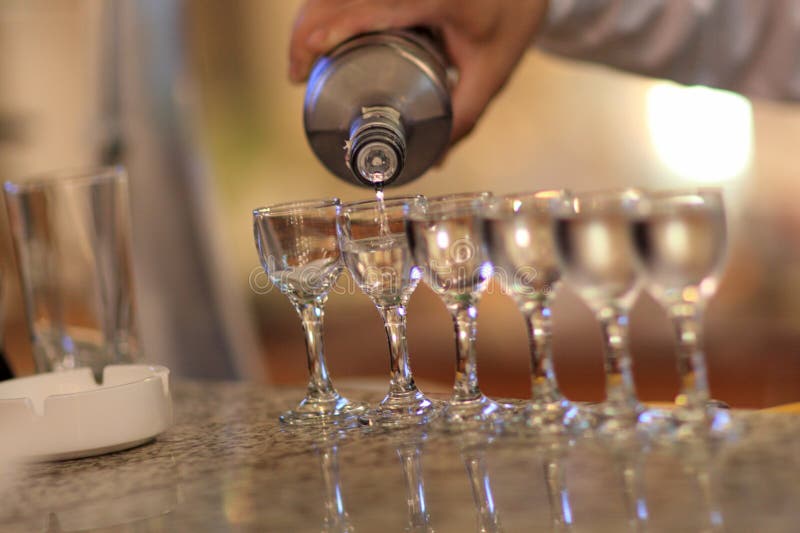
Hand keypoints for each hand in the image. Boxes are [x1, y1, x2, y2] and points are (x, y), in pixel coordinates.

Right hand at [289, 0, 549, 145]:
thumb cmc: (513, 16)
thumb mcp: (492, 72)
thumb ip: (464, 118)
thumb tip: (433, 160)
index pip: (365, 8)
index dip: (324, 32)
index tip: (301, 66)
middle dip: (306, 30)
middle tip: (297, 72)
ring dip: (312, 16)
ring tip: (305, 56)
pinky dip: (328, 6)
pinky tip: (322, 30)